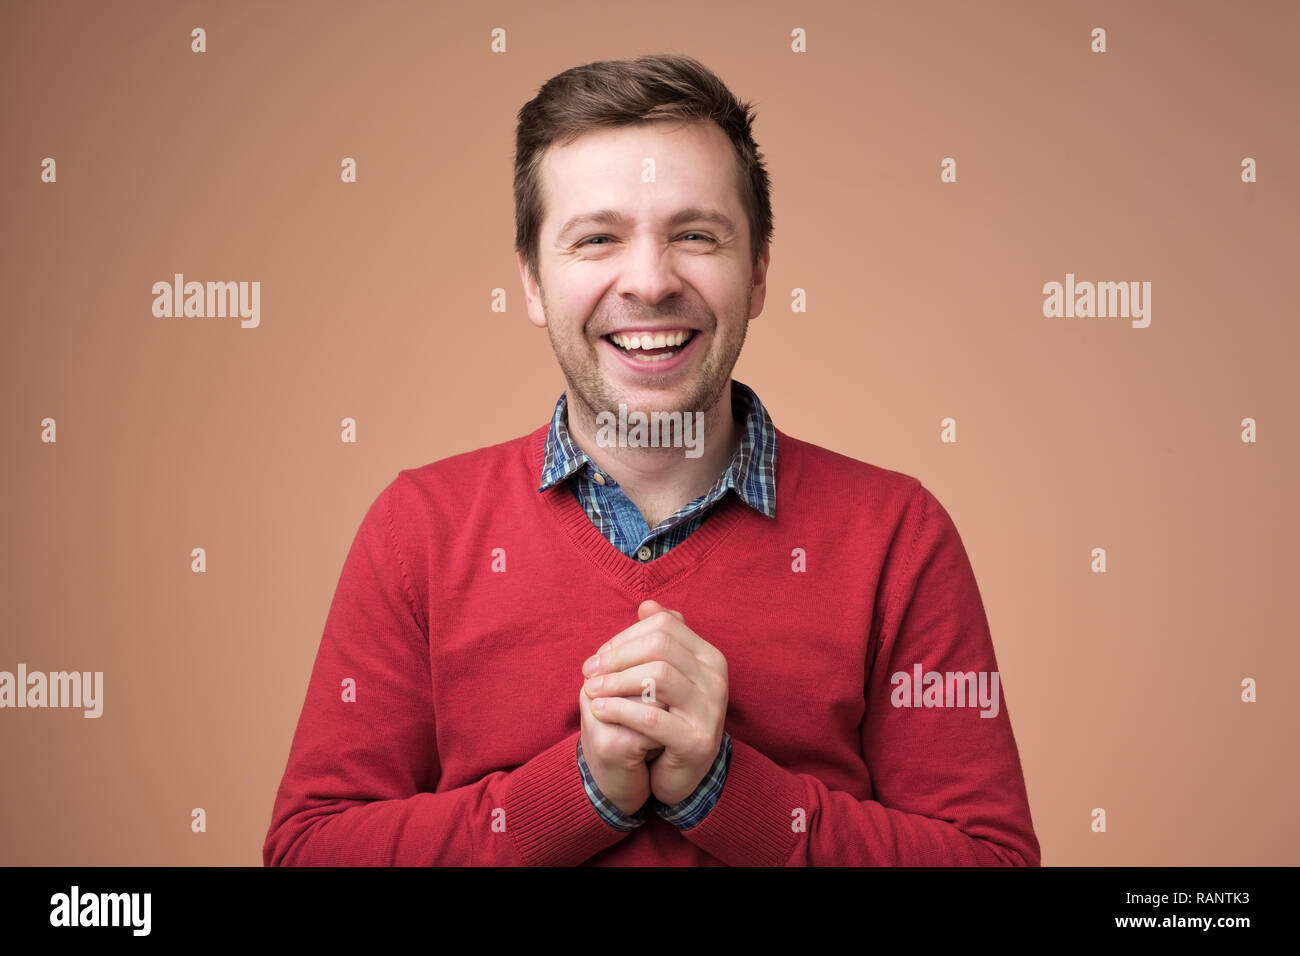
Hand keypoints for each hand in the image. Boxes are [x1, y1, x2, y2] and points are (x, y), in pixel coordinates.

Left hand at [583, 600, 728, 807]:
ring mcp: (711, 710)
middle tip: (589, 671)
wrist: (682, 775)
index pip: (665, 625)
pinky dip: (618, 709)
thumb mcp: (665, 677)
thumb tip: (647, 605)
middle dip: (617, 655)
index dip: (626, 635)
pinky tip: (599, 710)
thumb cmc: (668, 719)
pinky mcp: (697, 742)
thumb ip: (659, 641)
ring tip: (591, 690)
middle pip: (660, 645)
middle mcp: (717, 679)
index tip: (600, 655)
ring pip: (657, 675)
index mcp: (709, 657)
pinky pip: (650, 717)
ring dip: (615, 681)